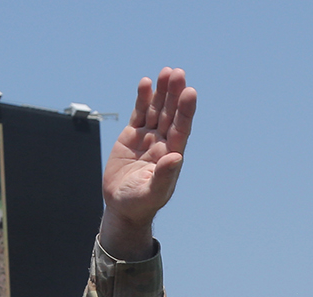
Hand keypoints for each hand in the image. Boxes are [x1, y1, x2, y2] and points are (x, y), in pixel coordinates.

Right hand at [99, 68, 196, 259]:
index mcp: (171, 155)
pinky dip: (143, 99)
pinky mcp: (132, 136)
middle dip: (174, 94)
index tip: (189, 92)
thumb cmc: (140, 204)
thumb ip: (164, 176)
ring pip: (157, 110)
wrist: (122, 207)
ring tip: (166, 72)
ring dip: (161, 92)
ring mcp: (148, 137)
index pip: (181, 128)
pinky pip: (140, 114)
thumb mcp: (152, 193)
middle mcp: (162, 143)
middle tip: (177, 74)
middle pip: (170, 114)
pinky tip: (146, 83)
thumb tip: (176, 157)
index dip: (185, 111)